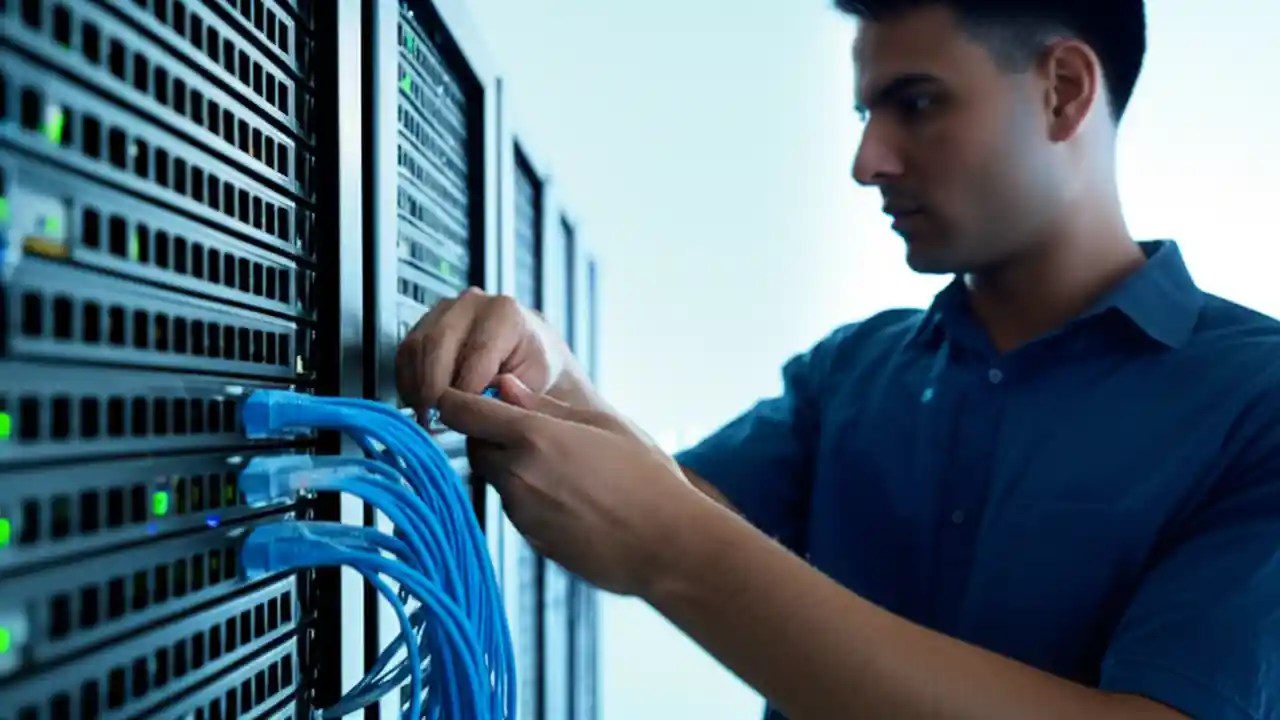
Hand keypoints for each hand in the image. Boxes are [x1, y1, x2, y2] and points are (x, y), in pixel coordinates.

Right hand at [395, 287, 579, 420]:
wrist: (532, 357)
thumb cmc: (537, 373)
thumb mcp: (537, 387)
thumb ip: (512, 396)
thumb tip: (482, 401)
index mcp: (505, 313)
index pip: (474, 354)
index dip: (464, 392)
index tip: (462, 418)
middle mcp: (472, 303)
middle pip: (437, 345)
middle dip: (433, 390)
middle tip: (436, 421)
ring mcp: (445, 310)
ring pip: (415, 348)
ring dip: (417, 387)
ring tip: (430, 416)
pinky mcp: (426, 323)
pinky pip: (405, 353)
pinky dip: (409, 382)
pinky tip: (422, 403)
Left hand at [437, 375, 702, 595]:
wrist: (667, 545)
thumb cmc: (646, 477)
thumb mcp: (603, 425)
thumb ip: (546, 405)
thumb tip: (505, 387)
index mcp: (533, 437)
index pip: (463, 412)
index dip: (455, 401)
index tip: (458, 396)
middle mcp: (517, 476)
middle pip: (476, 448)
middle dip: (490, 436)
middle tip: (529, 430)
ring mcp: (521, 513)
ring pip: (498, 480)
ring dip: (514, 469)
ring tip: (567, 468)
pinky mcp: (532, 540)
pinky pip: (518, 509)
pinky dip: (531, 498)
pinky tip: (573, 498)